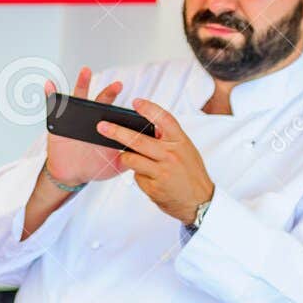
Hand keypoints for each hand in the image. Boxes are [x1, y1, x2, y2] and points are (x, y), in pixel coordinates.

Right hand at [43, 66, 128, 187]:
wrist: (71, 174)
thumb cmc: (93, 167)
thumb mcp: (115, 164)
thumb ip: (130, 159)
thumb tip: (148, 155)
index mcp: (105, 126)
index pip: (115, 111)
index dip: (126, 108)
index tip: (136, 101)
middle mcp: (91, 118)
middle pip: (101, 101)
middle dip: (109, 92)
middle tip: (119, 85)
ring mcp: (74, 117)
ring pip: (79, 97)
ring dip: (82, 83)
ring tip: (87, 71)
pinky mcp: (57, 122)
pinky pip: (53, 105)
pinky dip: (50, 94)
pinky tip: (50, 84)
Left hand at [99, 100, 214, 225]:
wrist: (199, 201)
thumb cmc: (191, 173)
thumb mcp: (186, 150)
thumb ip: (169, 139)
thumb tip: (147, 127)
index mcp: (180, 142)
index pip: (164, 119)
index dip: (149, 109)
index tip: (136, 102)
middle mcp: (170, 155)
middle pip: (138, 139)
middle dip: (117, 132)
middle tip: (102, 126)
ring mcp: (161, 172)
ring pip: (131, 159)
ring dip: (126, 157)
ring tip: (131, 158)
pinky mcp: (153, 187)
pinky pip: (136, 176)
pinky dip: (139, 176)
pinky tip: (150, 179)